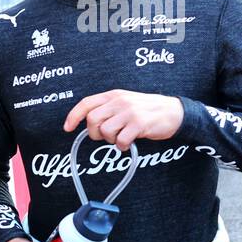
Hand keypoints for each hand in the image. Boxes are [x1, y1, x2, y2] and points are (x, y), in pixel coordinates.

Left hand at [64, 90, 184, 150]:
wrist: (174, 112)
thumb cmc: (148, 110)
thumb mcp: (126, 102)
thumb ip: (109, 109)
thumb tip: (88, 124)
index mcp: (114, 95)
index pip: (86, 103)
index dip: (73, 116)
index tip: (67, 128)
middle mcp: (120, 101)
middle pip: (92, 120)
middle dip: (95, 133)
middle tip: (106, 137)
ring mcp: (129, 112)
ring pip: (105, 131)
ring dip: (111, 140)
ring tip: (122, 138)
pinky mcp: (139, 124)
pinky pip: (121, 140)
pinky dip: (123, 146)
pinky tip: (130, 143)